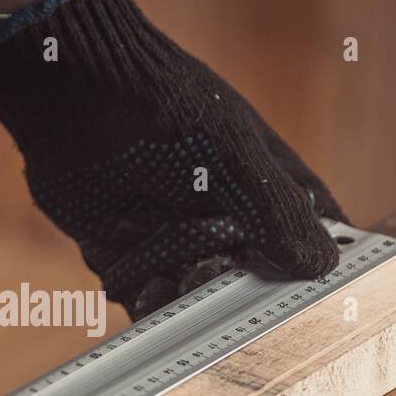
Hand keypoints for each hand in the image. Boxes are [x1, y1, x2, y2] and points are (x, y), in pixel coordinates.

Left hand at [0, 0, 347, 319]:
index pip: (309, 239)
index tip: (306, 297)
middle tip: (217, 273)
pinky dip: (150, 302)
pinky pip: (147, 299)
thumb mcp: (235, 155)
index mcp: (269, 186)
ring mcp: (176, 241)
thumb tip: (323, 265)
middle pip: (249, 282)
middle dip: (236, 289)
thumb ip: (279, 211)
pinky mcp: (128, 257)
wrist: (72, 93)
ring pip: (196, 296)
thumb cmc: (164, 105)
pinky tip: (148, 291)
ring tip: (178, 279)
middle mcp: (226, 220)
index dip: (310, 271)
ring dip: (190, 298)